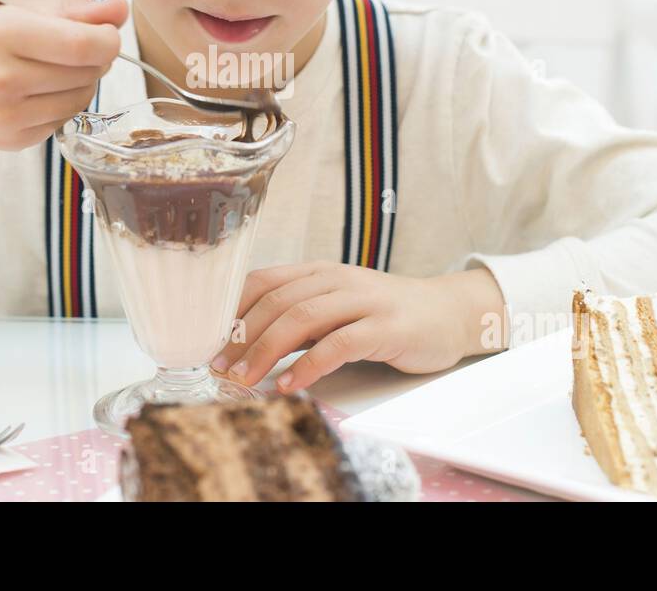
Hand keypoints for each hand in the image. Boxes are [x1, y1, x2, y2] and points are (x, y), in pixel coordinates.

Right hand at [0, 0, 127, 150]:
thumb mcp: (12, 8)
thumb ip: (72, 10)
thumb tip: (122, 10)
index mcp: (1, 33)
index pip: (85, 44)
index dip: (108, 38)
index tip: (104, 32)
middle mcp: (2, 78)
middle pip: (89, 71)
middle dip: (94, 57)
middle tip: (67, 47)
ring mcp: (7, 115)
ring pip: (82, 98)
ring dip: (82, 81)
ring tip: (49, 67)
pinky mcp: (13, 141)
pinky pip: (64, 119)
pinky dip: (61, 103)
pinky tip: (33, 91)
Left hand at [210, 262, 504, 393]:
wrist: (448, 313)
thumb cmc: (384, 314)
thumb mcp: (336, 307)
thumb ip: (298, 318)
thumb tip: (246, 342)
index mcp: (318, 272)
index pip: (262, 280)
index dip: (231, 309)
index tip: (208, 340)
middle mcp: (337, 279)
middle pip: (277, 301)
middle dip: (242, 336)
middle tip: (219, 367)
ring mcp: (363, 300)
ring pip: (303, 318)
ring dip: (267, 351)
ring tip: (245, 380)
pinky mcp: (386, 326)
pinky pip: (340, 344)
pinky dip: (310, 366)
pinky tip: (291, 385)